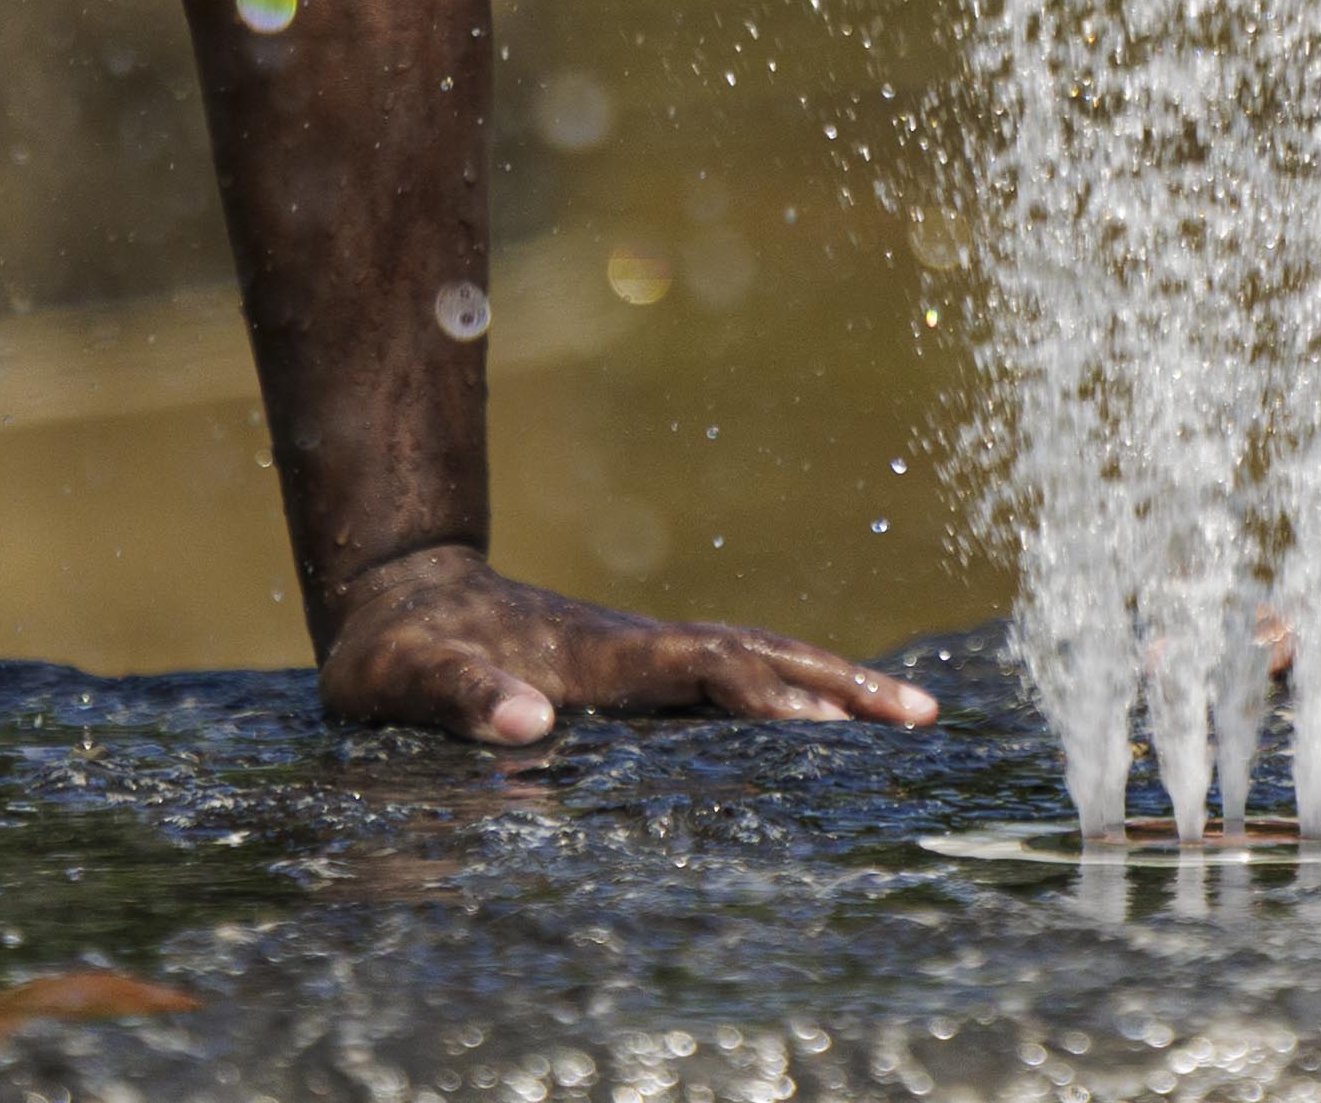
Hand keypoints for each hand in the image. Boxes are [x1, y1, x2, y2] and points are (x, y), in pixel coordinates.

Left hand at [317, 545, 939, 742]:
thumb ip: (462, 697)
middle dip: (841, 685)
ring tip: (906, 714)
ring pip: (758, 656)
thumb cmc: (398, 651)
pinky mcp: (635, 668)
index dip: (768, 697)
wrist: (400, 591)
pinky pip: (732, 675)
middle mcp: (638, 648)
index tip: (832, 730)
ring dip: (831, 682)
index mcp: (600, 656)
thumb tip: (534, 723)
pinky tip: (818, 719)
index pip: (706, 671)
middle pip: (762, 653)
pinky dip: (790, 688)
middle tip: (922, 717)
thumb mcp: (407, 678)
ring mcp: (642, 655)